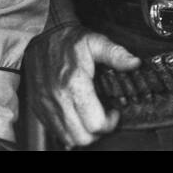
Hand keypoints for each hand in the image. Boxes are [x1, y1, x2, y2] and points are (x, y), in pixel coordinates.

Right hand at [24, 22, 139, 147]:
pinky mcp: (37, 105)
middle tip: (102, 117)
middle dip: (96, 132)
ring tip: (88, 117)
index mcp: (74, 83)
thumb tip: (135, 63)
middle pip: (82, 137)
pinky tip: (73, 115)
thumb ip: (116, 54)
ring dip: (81, 133)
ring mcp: (45, 103)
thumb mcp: (95, 41)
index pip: (95, 124)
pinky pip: (53, 130)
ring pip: (67, 138)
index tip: (113, 112)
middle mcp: (57, 97)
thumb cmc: (70, 40)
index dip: (110, 123)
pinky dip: (65, 129)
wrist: (42, 34)